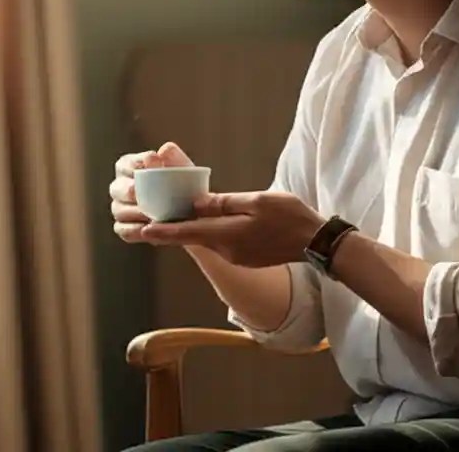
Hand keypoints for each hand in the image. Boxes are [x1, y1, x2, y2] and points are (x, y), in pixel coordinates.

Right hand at [110, 142, 195, 243]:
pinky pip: (123, 230)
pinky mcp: (124, 228)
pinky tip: (149, 228)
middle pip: (117, 188)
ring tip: (150, 214)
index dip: (135, 164)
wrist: (193, 213)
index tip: (152, 164)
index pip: (125, 164)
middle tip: (140, 192)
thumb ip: (175, 157)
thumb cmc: (185, 186)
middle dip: (128, 190)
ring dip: (133, 212)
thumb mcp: (183, 169)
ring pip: (119, 210)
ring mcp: (120, 209)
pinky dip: (135, 230)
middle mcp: (120, 187)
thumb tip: (163, 151)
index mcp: (129, 167)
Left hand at [138, 191, 324, 266]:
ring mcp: (237, 256)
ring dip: (192, 229)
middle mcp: (227, 250)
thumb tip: (196, 204)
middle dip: (174, 228)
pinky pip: (221, 243)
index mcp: (226, 234)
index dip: (162, 231)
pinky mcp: (245, 257)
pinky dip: (210, 233)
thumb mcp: (256, 201)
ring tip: (177, 215)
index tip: (142, 230)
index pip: (186, 233)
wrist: (316, 243)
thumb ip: (224, 203)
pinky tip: (208, 222)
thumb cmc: (289, 217)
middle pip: (194, 236)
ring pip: (207, 239)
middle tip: (152, 218)